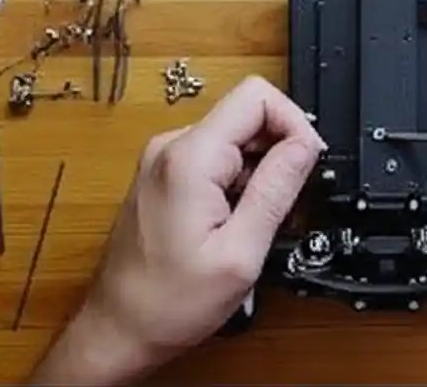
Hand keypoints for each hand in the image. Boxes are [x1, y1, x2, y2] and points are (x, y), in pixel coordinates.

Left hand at [29, 77, 324, 385]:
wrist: (119, 329)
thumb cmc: (169, 303)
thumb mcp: (241, 252)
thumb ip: (277, 189)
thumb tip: (306, 144)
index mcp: (190, 158)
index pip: (258, 97)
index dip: (294, 125)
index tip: (306, 165)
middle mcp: (171, 147)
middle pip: (247, 117)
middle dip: (278, 155)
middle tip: (284, 208)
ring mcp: (164, 160)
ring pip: (235, 140)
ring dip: (259, 175)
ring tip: (256, 226)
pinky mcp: (164, 176)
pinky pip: (215, 160)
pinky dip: (238, 185)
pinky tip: (235, 225)